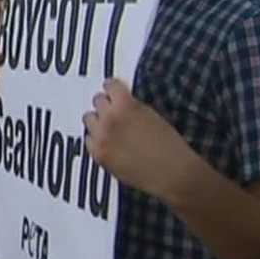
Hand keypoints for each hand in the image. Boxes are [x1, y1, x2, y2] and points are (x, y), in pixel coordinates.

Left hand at [81, 78, 201, 202]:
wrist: (171, 173)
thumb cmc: (168, 144)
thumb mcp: (151, 114)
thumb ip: (131, 105)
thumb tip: (119, 101)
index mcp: (125, 105)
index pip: (109, 85)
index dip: (113, 88)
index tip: (112, 89)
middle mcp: (109, 119)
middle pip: (97, 100)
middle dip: (106, 104)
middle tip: (112, 109)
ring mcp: (101, 137)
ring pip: (88, 118)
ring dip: (98, 120)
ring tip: (109, 126)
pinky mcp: (98, 154)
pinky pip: (88, 139)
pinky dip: (95, 138)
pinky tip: (107, 141)